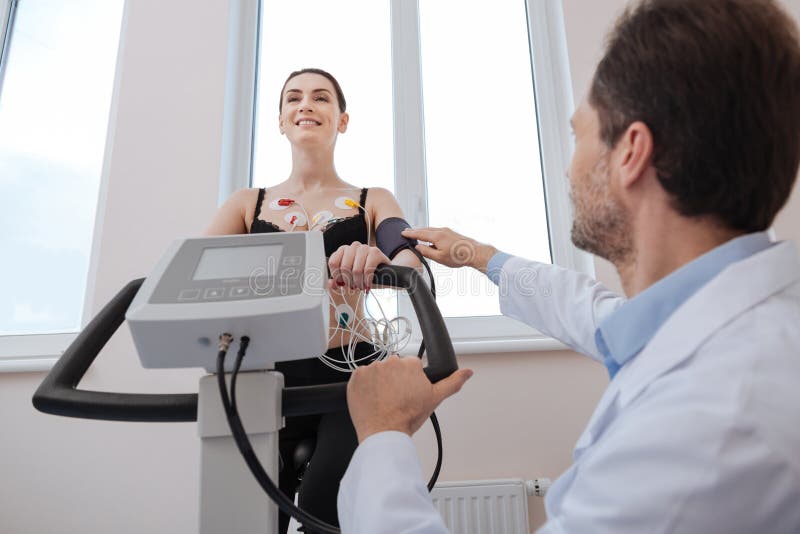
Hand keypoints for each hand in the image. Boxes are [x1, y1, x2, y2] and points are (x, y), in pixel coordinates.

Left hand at [328, 241, 391, 290]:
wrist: (384, 272)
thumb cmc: (364, 274)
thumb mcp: (349, 277)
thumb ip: (338, 280)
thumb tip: (331, 283)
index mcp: (343, 250)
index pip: (333, 262)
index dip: (336, 276)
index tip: (341, 283)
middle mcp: (353, 246)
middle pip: (344, 267)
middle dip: (349, 281)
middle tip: (353, 287)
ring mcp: (365, 248)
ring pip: (356, 270)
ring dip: (358, 283)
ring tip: (361, 286)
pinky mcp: (376, 252)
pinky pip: (368, 270)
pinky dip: (367, 281)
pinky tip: (368, 284)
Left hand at [347, 355, 472, 442]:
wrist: (384, 432)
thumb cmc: (408, 417)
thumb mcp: (435, 399)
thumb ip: (452, 382)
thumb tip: (467, 372)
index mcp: (409, 364)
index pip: (409, 367)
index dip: (409, 382)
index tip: (407, 393)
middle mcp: (390, 362)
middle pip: (393, 368)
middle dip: (394, 380)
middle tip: (395, 399)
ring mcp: (371, 368)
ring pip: (377, 372)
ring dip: (379, 383)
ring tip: (383, 401)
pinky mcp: (356, 377)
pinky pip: (361, 377)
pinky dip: (365, 387)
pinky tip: (372, 399)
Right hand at [401, 227, 496, 271]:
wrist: (475, 252)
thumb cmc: (458, 257)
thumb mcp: (439, 257)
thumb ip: (426, 252)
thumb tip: (417, 247)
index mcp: (437, 236)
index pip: (419, 233)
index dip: (410, 233)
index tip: (403, 233)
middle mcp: (441, 230)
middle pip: (424, 229)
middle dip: (415, 230)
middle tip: (406, 231)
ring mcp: (447, 231)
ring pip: (431, 229)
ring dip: (422, 231)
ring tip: (416, 233)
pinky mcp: (451, 233)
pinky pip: (437, 231)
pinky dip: (430, 232)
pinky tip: (430, 237)